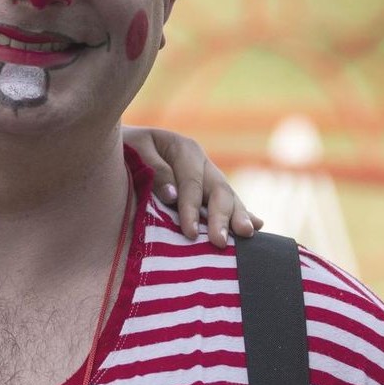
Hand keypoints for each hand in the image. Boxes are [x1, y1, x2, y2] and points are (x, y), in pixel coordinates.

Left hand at [120, 125, 262, 247]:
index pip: (192, 183)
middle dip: (220, 217)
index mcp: (184, 148)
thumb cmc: (126, 148)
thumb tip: (173, 196)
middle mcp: (201, 160)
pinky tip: (257, 226)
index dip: (191, 209)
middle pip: (217, 190)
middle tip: (220, 242)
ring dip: (238, 216)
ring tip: (245, 234)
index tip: (188, 233)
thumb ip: (154, 170)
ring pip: (228, 195)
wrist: (127, 142)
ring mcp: (209, 173)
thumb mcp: (135, 150)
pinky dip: (243, 212)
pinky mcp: (209, 186)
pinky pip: (229, 200)